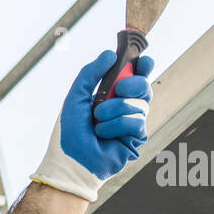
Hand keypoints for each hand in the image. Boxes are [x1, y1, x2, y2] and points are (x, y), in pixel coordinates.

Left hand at [29, 50, 153, 203]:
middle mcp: (124, 106)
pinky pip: (136, 122)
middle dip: (133, 84)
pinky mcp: (136, 138)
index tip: (143, 60)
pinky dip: (117, 125)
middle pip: (144, 85)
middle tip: (117, 89)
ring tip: (97, 121)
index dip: (143, 66)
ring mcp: (132, 122)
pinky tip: (103, 134)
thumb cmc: (70, 131)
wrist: (71, 160)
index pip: (134, 75)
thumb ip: (91, 73)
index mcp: (111, 95)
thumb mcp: (76, 96)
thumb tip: (111, 53)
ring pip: (140, 104)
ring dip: (115, 109)